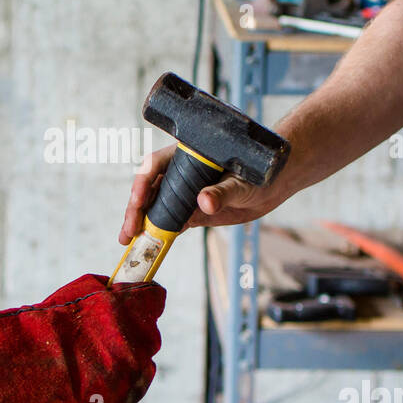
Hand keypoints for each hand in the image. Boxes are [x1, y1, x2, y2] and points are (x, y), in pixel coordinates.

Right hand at [118, 144, 283, 243]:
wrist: (274, 184)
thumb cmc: (260, 173)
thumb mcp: (242, 182)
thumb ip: (222, 191)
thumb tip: (204, 202)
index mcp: (189, 157)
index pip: (156, 165)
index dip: (143, 181)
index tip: (138, 198)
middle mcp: (182, 174)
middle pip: (150, 189)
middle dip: (136, 209)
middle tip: (129, 230)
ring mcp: (185, 194)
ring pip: (156, 207)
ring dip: (141, 223)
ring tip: (128, 240)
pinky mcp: (192, 212)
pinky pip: (170, 223)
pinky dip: (158, 234)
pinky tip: (147, 245)